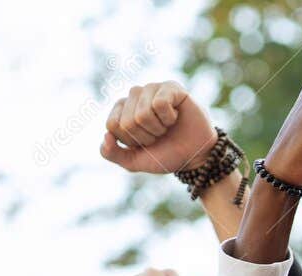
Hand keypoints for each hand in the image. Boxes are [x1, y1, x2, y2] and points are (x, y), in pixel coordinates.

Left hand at [101, 81, 216, 173]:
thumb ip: (111, 154)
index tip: (145, 142)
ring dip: (158, 128)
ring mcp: (152, 88)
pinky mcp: (170, 87)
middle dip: (146, 137)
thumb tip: (106, 136)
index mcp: (121, 109)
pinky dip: (169, 118)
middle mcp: (134, 95)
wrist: (195, 156)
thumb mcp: (134, 161)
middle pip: (128, 122)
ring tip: (167, 126)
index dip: (131, 141)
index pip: (113, 125)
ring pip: (143, 114)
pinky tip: (176, 116)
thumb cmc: (165, 154)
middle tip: (159, 135)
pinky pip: (160, 104)